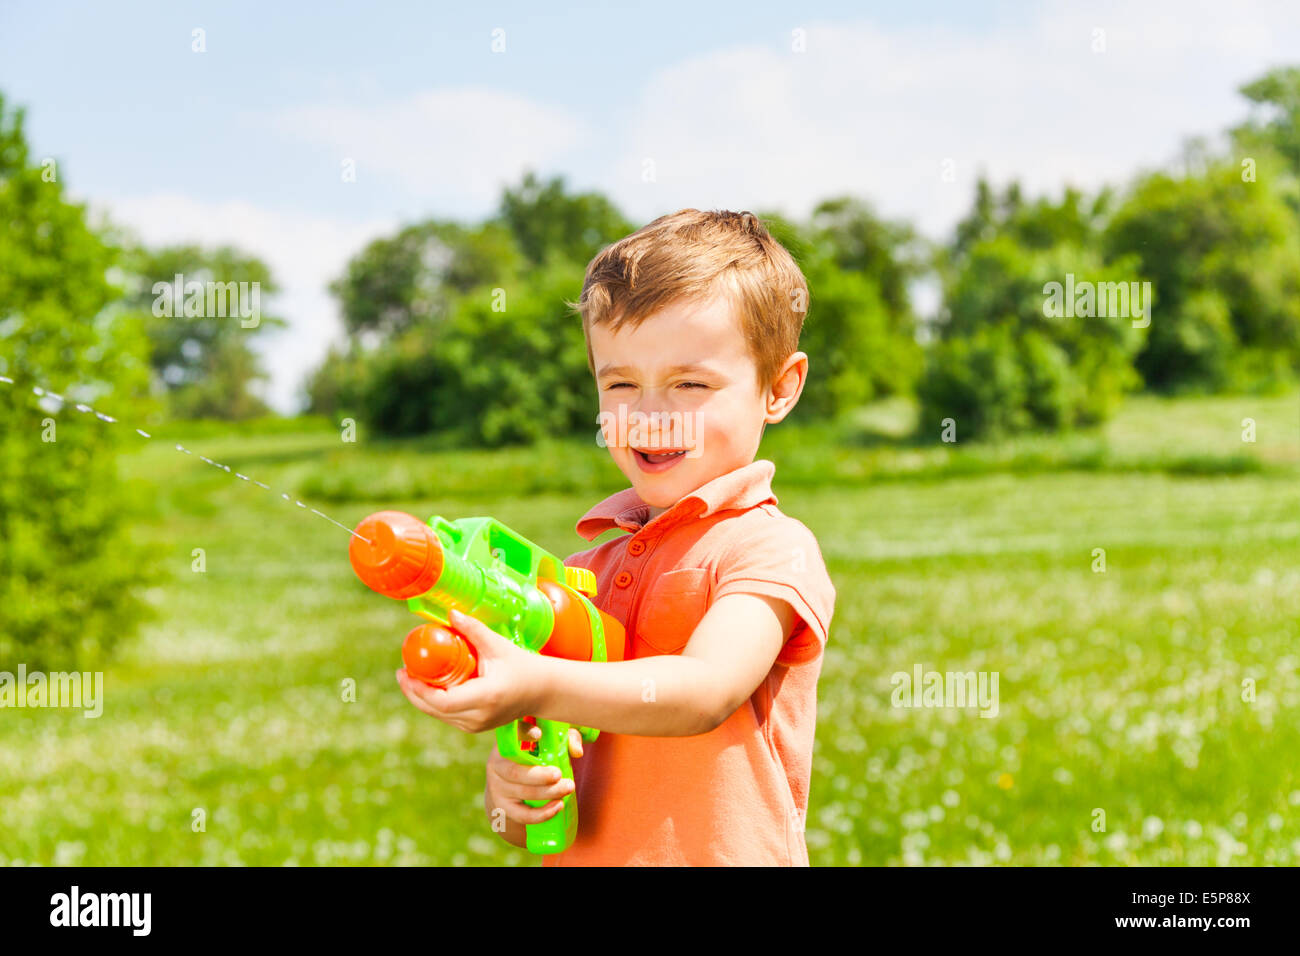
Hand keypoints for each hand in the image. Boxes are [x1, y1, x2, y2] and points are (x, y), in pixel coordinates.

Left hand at [395, 608, 543, 733]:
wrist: (542, 691)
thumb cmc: (523, 666)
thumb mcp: (498, 646)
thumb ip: (473, 629)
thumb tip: (450, 613)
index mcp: (486, 697)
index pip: (443, 701)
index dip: (420, 690)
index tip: (406, 673)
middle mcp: (479, 717)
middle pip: (435, 710)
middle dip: (413, 693)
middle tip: (402, 672)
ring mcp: (477, 725)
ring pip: (438, 716)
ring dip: (421, 698)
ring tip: (410, 677)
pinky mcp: (475, 727)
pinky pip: (447, 717)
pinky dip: (433, 703)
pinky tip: (426, 687)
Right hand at [485, 727, 585, 826]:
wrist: (513, 787)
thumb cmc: (536, 757)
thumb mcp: (552, 742)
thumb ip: (568, 739)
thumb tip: (577, 751)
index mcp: (508, 742)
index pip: (512, 733)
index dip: (523, 732)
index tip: (538, 734)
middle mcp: (497, 763)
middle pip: (514, 771)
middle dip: (540, 775)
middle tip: (559, 775)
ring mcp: (497, 787)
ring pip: (521, 792)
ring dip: (547, 793)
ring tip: (568, 788)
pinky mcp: (502, 807)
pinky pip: (522, 814)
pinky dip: (541, 814)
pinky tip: (558, 806)